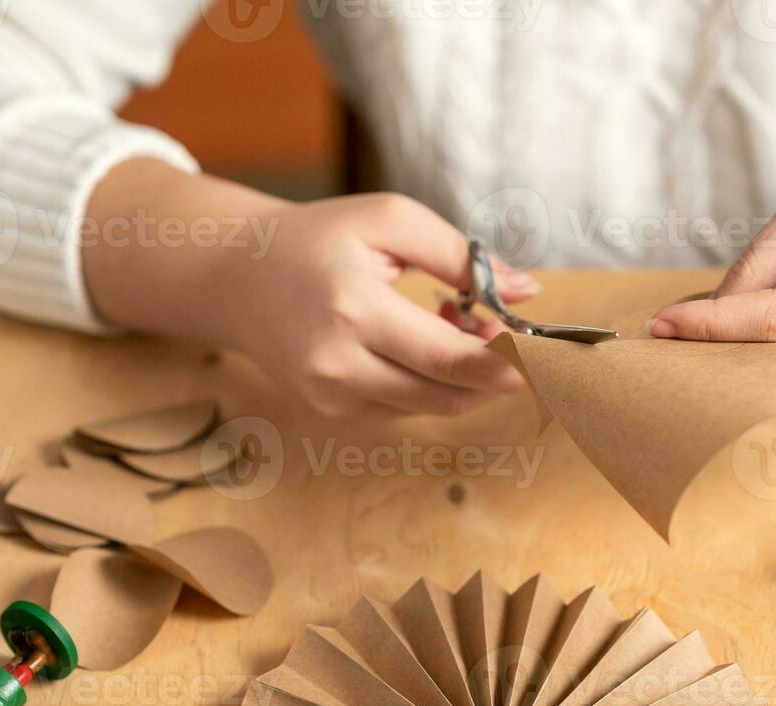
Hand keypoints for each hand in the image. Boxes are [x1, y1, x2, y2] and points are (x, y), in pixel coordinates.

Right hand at [85, 162, 532, 417]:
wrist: (235, 277)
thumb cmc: (318, 239)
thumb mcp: (389, 221)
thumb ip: (461, 256)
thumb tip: (525, 292)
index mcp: (352, 309)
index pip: (449, 359)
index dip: (504, 364)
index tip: (540, 354)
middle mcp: (338, 365)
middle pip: (446, 393)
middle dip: (492, 371)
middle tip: (506, 332)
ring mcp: (331, 397)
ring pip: (430, 406)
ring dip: (462, 378)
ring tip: (456, 324)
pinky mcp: (330, 413)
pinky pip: (404, 409)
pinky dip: (428, 383)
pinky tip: (419, 343)